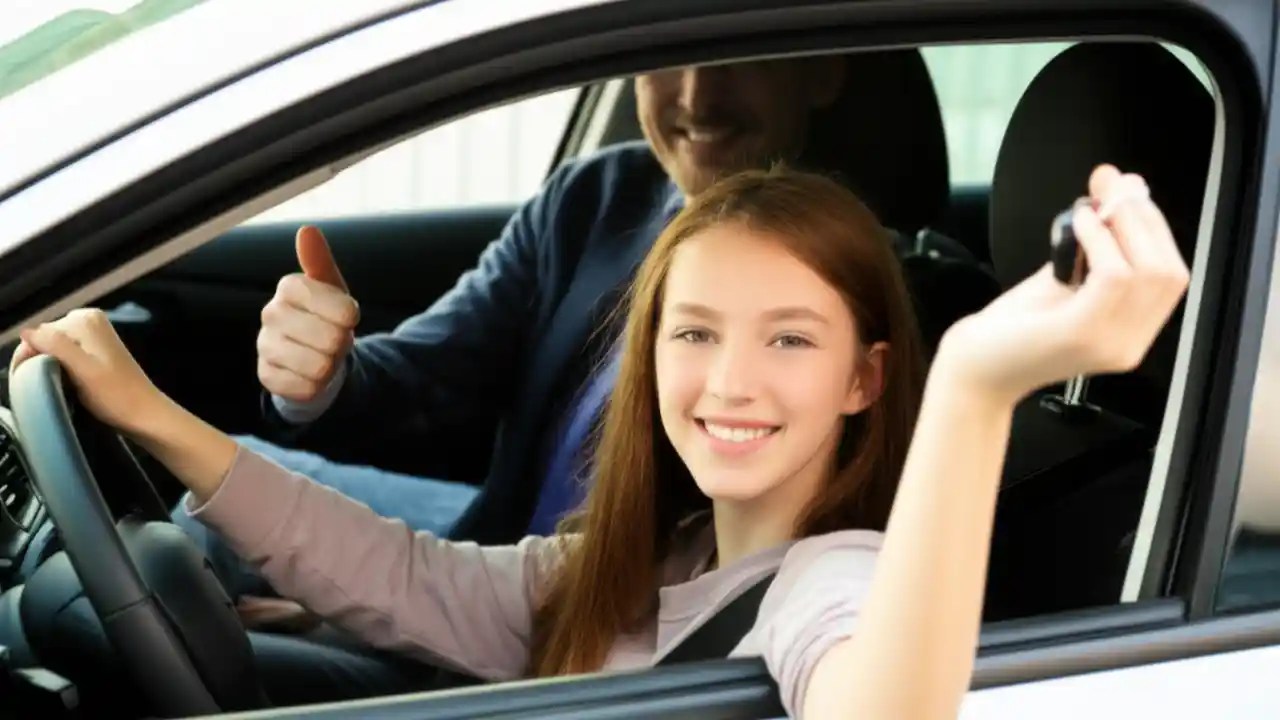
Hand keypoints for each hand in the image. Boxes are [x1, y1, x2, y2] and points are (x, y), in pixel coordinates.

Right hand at [11, 308, 166, 436]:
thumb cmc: (115, 395)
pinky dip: (61, 368)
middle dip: (41, 361)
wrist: (145, 413)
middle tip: (48, 386)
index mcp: (85, 319)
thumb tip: (27, 332)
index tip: (33, 381)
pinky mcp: (96, 350)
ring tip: (59, 387)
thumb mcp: (82, 369)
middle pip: (46, 339)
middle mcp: (89, 319)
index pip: (38, 333)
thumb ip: (55, 345)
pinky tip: (67, 383)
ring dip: (50, 366)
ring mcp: (94, 334)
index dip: (31, 357)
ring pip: (54, 349)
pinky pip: (66, 355)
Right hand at [258, 226, 360, 401]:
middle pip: (331, 338)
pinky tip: (309, 375)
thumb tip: (307, 230)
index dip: (348, 315)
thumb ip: (321, 262)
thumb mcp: (332, 289)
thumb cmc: (325, 318)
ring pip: (319, 365)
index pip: (335, 304)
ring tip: (322, 355)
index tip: (349, 316)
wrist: (310, 357)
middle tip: (333, 339)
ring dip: (330, 366)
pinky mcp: (266, 377)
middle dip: (341, 344)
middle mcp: (270, 314)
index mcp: (289, 287)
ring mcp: (265, 346)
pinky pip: (306, 387)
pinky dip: (316, 385)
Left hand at [936, 164, 1190, 405]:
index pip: (1169, 275)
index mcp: (1131, 332)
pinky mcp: (1081, 333)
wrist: (973, 371)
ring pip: (1150, 272)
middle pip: (1169, 272)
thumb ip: (1093, 245)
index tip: (1127, 189)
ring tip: (1090, 209)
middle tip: (1111, 188)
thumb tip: (1123, 190)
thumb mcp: (1061, 280)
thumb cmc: (1012, 329)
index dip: (1153, 226)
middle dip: (1144, 219)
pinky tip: (1078, 225)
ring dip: (1124, 226)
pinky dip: (1100, 241)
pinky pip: (1113, 277)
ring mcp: (1109, 342)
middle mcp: (1129, 343)